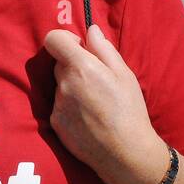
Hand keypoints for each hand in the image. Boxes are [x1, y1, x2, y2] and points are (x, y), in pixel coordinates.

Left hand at [42, 25, 167, 183]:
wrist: (124, 153)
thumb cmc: (129, 110)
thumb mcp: (124, 74)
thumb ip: (104, 49)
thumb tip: (91, 30)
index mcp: (81, 67)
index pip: (53, 39)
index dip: (65, 39)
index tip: (79, 47)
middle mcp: (64, 84)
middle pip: (58, 63)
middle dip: (73, 65)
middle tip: (96, 80)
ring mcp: (57, 105)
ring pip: (60, 85)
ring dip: (72, 87)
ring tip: (95, 103)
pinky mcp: (55, 123)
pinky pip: (59, 105)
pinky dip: (70, 106)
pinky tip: (89, 118)